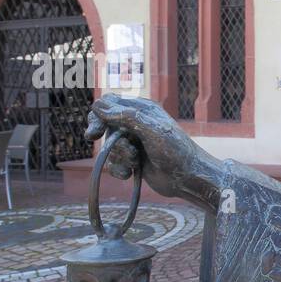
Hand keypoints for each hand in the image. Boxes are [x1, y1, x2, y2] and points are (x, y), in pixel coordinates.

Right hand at [84, 96, 224, 210]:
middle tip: (92, 136)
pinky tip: (129, 174)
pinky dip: (118, 169)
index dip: (98, 113)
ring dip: (118, 155)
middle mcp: (136, 124)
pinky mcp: (133, 160)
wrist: (188, 179)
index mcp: (142, 110)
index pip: (110, 102)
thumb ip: (126, 117)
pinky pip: (114, 162)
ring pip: (109, 146)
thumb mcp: (152, 130)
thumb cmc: (176, 151)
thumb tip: (97, 105)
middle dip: (103, 133)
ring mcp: (134, 143)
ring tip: (135, 161)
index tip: (95, 129)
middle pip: (105, 124)